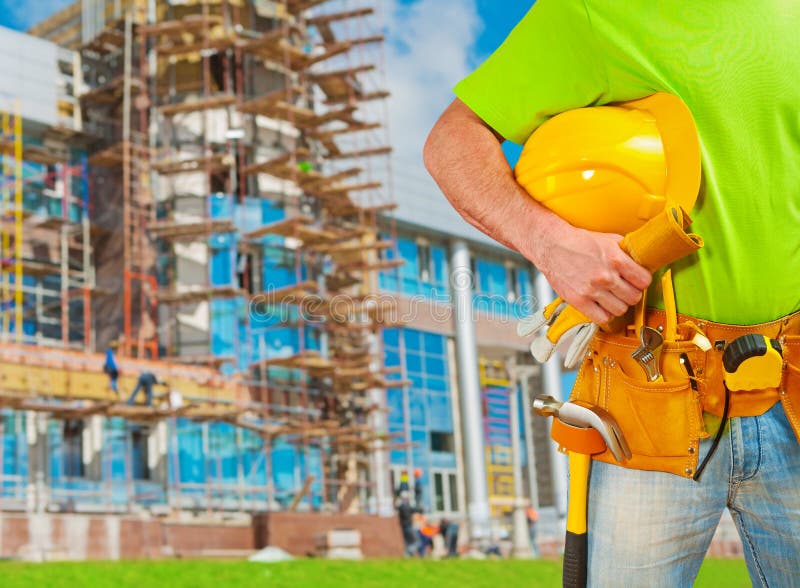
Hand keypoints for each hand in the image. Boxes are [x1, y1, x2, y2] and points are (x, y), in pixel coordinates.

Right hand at [528, 223, 651, 323]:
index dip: (642, 281)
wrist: (552, 246)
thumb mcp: (608, 240)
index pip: (644, 281)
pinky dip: (605, 314)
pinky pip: (603, 318)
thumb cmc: (579, 242)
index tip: (636, 281)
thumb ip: (626, 253)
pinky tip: (601, 305)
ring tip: (611, 297)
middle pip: (634, 297)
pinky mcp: (579, 301)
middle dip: (631, 293)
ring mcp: (592, 290)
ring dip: (618, 304)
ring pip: (620, 310)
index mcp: (615, 259)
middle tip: (623, 289)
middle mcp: (605, 276)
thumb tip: (642, 263)